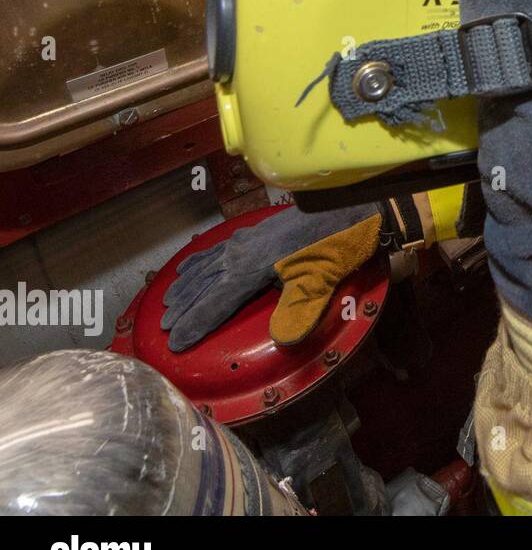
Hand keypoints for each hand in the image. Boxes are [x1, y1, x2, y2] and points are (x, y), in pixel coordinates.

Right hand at [160, 202, 379, 350]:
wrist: (349, 205)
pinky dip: (197, 262)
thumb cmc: (337, 244)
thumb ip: (300, 310)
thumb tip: (283, 340)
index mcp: (252, 267)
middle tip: (164, 329)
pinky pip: (216, 250)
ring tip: (168, 303)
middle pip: (203, 285)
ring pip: (206, 266)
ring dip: (186, 286)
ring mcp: (246, 239)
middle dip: (183, 308)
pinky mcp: (255, 232)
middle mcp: (241, 252)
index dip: (194, 324)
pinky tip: (190, 265)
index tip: (175, 344)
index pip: (214, 302)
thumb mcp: (323, 280)